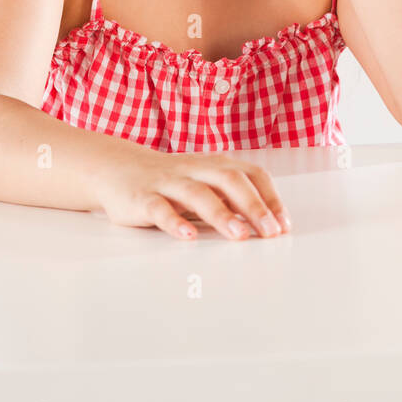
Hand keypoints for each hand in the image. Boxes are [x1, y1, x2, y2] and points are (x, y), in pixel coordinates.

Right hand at [91, 144, 291, 240]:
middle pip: (229, 180)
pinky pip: (160, 209)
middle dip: (254, 206)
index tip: (283, 225)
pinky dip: (175, 222)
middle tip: (271, 232)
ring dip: (221, 214)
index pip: (251, 174)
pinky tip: (188, 237)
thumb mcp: (205, 184)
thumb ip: (232, 199)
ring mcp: (168, 182)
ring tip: (240, 235)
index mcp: (215, 165)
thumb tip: (269, 224)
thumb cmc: (172, 181)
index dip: (270, 198)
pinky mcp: (143, 198)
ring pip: (198, 194)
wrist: (118, 167)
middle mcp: (195, 169)